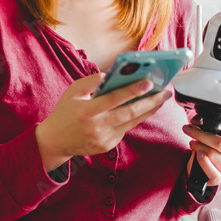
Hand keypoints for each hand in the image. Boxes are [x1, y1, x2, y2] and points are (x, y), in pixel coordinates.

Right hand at [35, 71, 172, 171]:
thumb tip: (110, 74)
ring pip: (132, 122)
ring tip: (161, 98)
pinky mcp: (108, 146)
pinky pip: (125, 128)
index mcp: (87, 111)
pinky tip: (145, 108)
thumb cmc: (65, 112)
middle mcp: (97, 126)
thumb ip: (90, 81)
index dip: (132, 90)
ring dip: (149, 110)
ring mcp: (104, 138)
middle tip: (165, 91)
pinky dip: (136, 117)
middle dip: (150, 101)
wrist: (55, 141)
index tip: (149, 82)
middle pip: (129, 113)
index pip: (114, 99)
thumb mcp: (72, 92)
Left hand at [183, 109, 220, 186]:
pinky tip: (198, 156)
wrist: (200, 170)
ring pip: (211, 154)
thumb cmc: (208, 149)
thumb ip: (204, 124)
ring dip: (198, 147)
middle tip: (188, 129)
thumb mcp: (209, 134)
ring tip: (193, 144)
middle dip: (201, 135)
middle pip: (220, 142)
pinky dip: (201, 161)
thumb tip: (196, 121)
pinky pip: (210, 169)